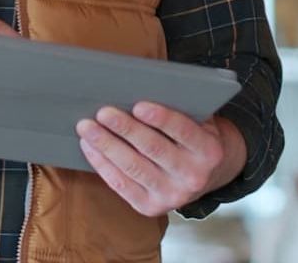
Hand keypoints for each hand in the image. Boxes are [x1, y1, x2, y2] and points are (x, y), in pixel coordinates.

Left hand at [75, 102, 237, 217]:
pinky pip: (121, 185)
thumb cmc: (194, 137)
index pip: (184, 131)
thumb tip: (136, 89)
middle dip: (125, 129)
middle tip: (103, 112)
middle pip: (154, 149)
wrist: (206, 175)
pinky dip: (102, 164)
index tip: (138, 105)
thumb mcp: (199, 120)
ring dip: (106, 145)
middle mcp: (193, 176)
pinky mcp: (151, 207)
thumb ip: (178, 107)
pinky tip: (90, 147)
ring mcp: (172, 196)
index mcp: (209, 151)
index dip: (161, 118)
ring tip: (88, 127)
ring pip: (133, 167)